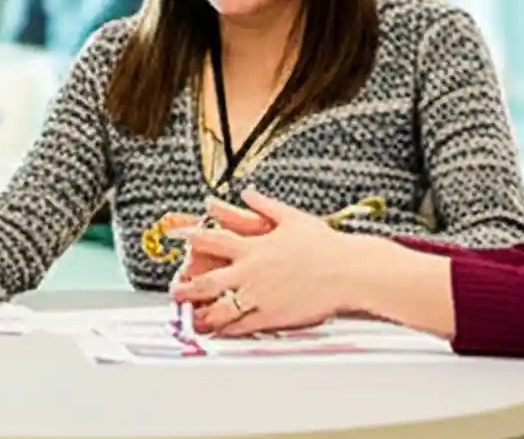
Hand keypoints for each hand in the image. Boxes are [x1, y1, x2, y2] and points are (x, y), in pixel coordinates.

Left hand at [170, 189, 354, 336]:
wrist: (349, 271)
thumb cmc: (324, 244)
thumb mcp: (291, 217)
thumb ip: (264, 205)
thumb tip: (247, 192)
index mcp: (252, 246)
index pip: (212, 241)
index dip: (190, 238)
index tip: (176, 238)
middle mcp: (250, 271)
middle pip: (207, 281)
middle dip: (186, 287)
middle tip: (174, 290)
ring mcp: (259, 295)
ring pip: (220, 308)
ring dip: (201, 314)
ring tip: (191, 318)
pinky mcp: (271, 315)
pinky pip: (242, 325)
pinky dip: (226, 329)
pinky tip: (219, 332)